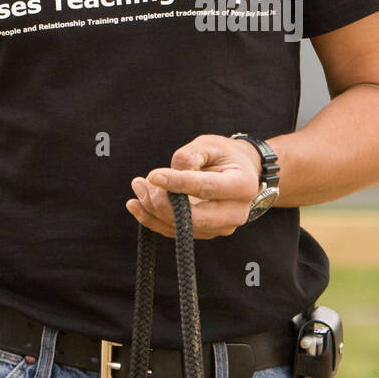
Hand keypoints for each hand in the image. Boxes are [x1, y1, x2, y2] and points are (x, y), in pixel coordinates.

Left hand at [125, 134, 261, 239]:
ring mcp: (222, 227)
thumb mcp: (210, 145)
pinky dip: (154, 220)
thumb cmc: (224, 154)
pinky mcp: (207, 232)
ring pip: (183, 228)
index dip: (178, 183)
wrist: (241, 172)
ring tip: (138, 186)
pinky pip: (177, 232)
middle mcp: (235, 212)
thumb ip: (190, 156)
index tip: (153, 176)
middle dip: (162, 203)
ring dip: (154, 210)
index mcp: (242, 185)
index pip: (206, 188)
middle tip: (139, 182)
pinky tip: (136, 205)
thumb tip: (169, 174)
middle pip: (195, 218)